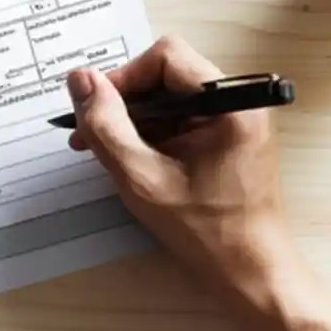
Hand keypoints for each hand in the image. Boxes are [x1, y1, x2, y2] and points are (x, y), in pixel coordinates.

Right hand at [66, 37, 296, 296]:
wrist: (249, 273)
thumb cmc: (204, 231)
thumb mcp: (141, 178)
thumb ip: (106, 126)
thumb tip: (80, 80)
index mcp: (230, 104)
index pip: (166, 57)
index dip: (123, 77)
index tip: (95, 109)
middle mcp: (239, 102)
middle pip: (167, 73)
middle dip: (124, 100)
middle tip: (90, 133)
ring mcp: (236, 119)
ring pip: (170, 96)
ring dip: (134, 118)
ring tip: (105, 150)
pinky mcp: (228, 136)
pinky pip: (182, 116)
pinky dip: (152, 132)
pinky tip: (131, 158)